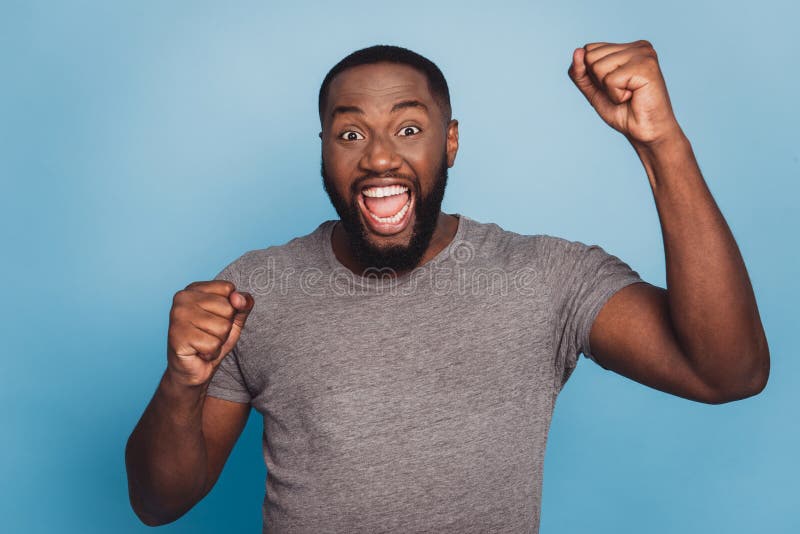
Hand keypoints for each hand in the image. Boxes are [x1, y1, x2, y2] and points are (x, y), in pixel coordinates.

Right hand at [166, 280, 253, 386]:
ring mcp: (178, 316)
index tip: (214, 318)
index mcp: (194, 288)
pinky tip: (199, 352)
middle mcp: (183, 298)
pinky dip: (211, 352)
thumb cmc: (211, 341)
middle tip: (209, 334)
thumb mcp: (233, 319)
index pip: (228, 289)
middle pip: (227, 308)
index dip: (230, 308)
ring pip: (222, 327)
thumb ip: (242, 304)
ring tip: (204, 343)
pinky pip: (213, 344)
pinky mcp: (178, 336)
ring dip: (218, 341)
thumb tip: (240, 298)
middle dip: (225, 327)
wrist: (193, 369)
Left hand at [568, 40, 682, 146]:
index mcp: (627, 47)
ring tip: (628, 94)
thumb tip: (577, 51)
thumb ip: (580, 72)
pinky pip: (610, 80)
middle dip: (599, 81)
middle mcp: (638, 46)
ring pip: (598, 67)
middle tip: (622, 92)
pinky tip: (633, 97)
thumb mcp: (593, 90)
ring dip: (608, 89)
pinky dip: (616, 96)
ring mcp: (644, 53)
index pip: (589, 49)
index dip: (592, 75)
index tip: (614, 86)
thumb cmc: (623, 112)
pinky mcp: (646, 66)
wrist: (644, 132)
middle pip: (591, 56)